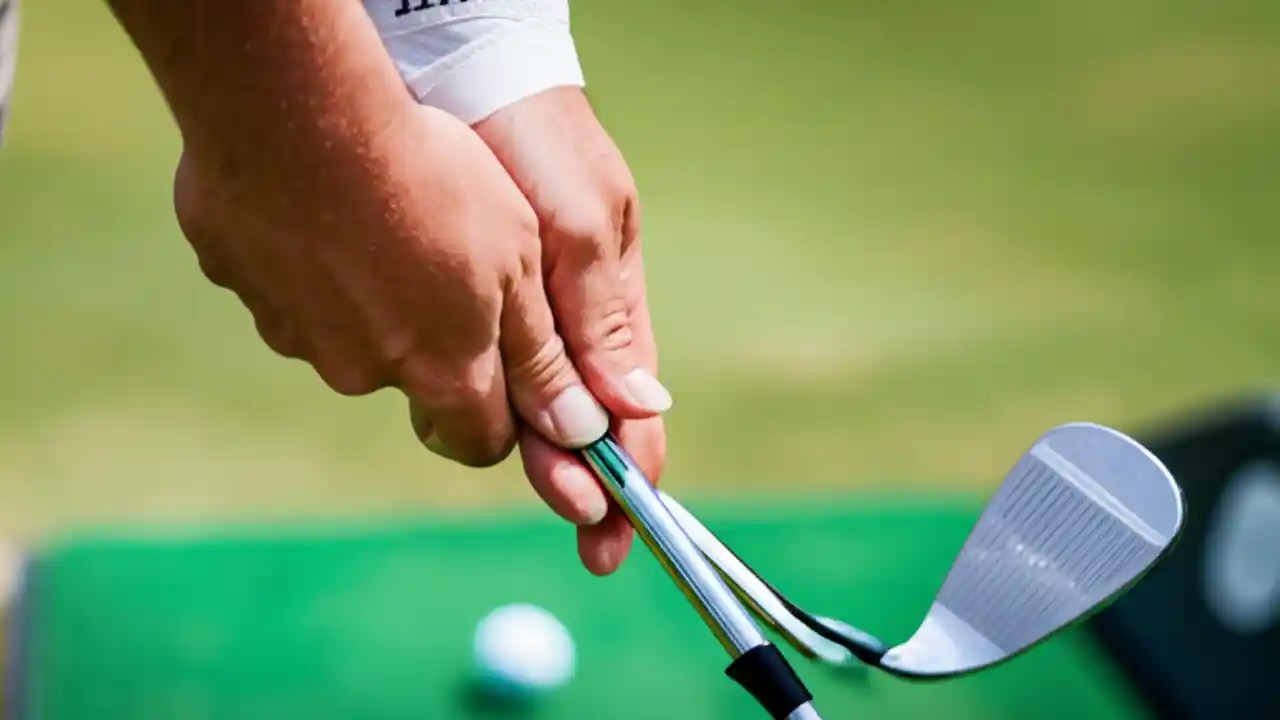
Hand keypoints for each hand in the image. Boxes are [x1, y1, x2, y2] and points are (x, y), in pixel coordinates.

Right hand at [174, 100, 610, 471]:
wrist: (304, 113)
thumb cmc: (433, 182)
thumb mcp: (519, 264)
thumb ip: (541, 355)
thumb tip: (577, 431)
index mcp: (441, 373)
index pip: (480, 440)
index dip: (504, 416)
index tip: (511, 374)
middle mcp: (362, 371)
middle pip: (410, 378)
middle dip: (431, 336)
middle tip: (442, 255)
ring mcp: (292, 330)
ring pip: (343, 328)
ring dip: (365, 289)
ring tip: (380, 210)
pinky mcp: (238, 280)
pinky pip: (284, 277)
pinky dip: (307, 251)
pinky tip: (320, 192)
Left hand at [475, 88, 669, 574]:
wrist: (461, 79)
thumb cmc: (534, 146)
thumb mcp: (578, 231)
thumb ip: (600, 322)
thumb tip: (639, 408)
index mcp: (611, 308)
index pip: (634, 412)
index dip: (635, 479)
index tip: (620, 541)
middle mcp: (571, 320)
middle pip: (583, 422)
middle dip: (582, 478)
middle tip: (583, 536)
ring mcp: (526, 311)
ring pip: (533, 402)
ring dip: (532, 444)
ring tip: (528, 473)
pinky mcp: (476, 297)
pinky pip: (488, 368)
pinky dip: (484, 399)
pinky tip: (465, 410)